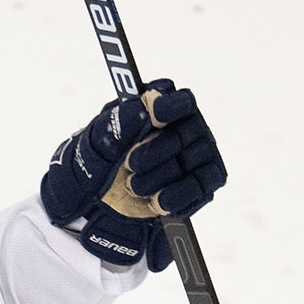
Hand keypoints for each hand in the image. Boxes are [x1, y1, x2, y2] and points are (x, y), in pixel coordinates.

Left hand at [40, 78, 226, 270]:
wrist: (101, 197)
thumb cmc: (102, 158)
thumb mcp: (99, 138)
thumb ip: (121, 120)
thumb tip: (146, 108)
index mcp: (163, 105)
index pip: (181, 101)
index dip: (169, 108)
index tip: (155, 116)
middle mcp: (188, 126)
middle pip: (183, 135)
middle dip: (152, 154)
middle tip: (130, 164)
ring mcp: (199, 155)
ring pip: (188, 165)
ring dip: (156, 180)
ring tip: (133, 186)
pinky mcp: (203, 184)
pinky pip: (199, 189)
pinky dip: (174, 197)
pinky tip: (155, 201)